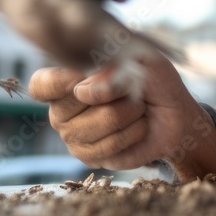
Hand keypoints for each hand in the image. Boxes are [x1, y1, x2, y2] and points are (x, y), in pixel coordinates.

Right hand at [29, 55, 215, 180]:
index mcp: (64, 81)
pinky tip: (139, 127)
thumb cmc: (152, 80)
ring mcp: (72, 136)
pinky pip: (111, 145)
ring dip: (133, 112)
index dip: (62, 81)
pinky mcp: (89, 157)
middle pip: (81, 99)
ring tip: (138, 108)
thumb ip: (112, 65)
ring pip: (103, 121)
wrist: (174, 115)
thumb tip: (83, 92)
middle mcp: (61, 110)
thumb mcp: (141, 58)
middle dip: (119, 90)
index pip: (41, 85)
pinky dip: (135, 132)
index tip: (85, 77)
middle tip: (132, 89)